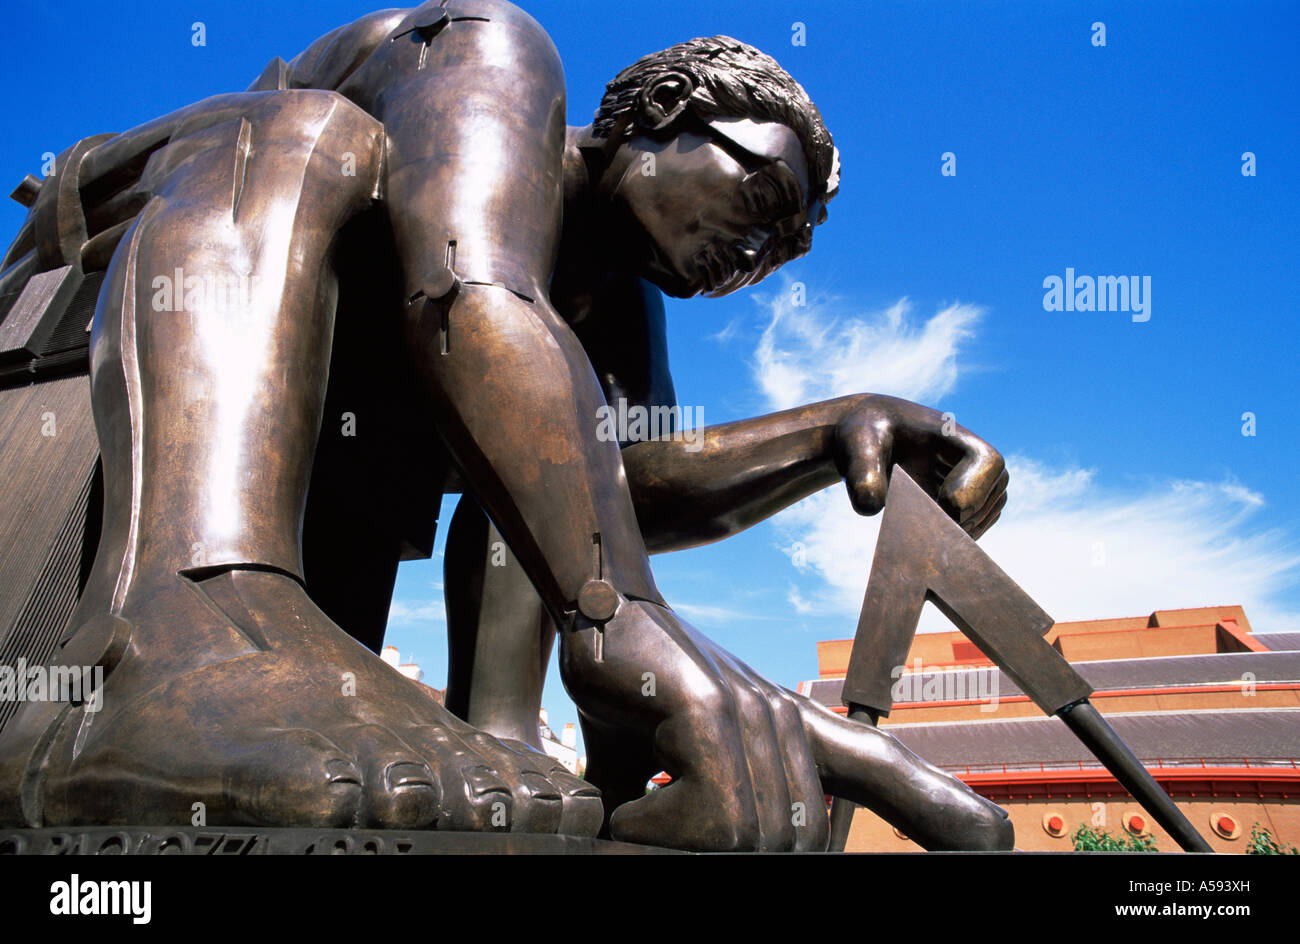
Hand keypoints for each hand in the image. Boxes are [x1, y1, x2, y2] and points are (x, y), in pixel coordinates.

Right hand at [564, 601, 1012, 850]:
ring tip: (630, 818)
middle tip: (645, 832)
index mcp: (790, 732)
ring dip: (670, 844)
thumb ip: (692, 810)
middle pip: (788, 842)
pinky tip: (625, 809)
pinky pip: (706, 812)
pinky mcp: (711, 712)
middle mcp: (785, 721)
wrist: (593, 612)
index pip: (878, 767)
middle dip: (710, 855)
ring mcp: (753, 714)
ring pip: (745, 837)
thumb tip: (669, 855)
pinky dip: (654, 828)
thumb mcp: (664, 765)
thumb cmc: (627, 694)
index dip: (934, 804)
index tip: (994, 838)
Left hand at [833, 395, 1006, 538]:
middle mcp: (976, 460)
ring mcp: (977, 486)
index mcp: (955, 436)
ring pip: (981, 519)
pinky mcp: (969, 509)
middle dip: (957, 518)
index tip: (941, 501)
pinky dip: (950, 540)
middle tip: (915, 523)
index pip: (990, 462)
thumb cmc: (865, 437)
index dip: (973, 487)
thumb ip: (861, 474)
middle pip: (988, 498)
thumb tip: (871, 508)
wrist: (867, 445)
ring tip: (914, 527)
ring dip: (952, 532)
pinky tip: (921, 535)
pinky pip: (972, 532)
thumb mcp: (856, 446)